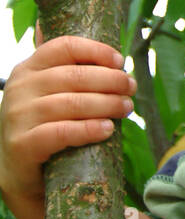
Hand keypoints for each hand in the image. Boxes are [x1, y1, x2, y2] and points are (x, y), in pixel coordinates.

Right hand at [0, 24, 136, 203]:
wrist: (18, 171)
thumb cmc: (43, 126)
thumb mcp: (49, 93)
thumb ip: (66, 70)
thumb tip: (95, 47)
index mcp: (28, 68)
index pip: (64, 46)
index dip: (96, 51)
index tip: (120, 62)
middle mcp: (19, 88)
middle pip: (74, 76)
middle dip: (110, 80)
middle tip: (131, 88)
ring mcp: (18, 116)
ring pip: (72, 103)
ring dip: (106, 104)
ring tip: (126, 108)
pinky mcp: (22, 144)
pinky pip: (61, 132)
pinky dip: (88, 130)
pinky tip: (107, 129)